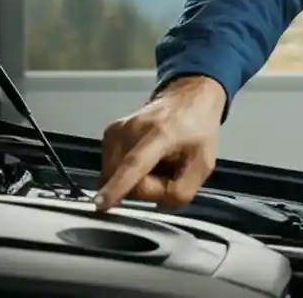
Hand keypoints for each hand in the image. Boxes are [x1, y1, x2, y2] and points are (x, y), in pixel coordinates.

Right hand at [94, 75, 227, 211]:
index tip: (99, 203)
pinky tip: (143, 159)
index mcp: (161, 134)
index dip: (118, 185)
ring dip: (134, 179)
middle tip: (166, 173)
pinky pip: (111, 168)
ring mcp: (118, 129)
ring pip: (114, 175)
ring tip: (155, 163)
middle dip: (144, 187)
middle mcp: (133, 128)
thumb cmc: (198, 134)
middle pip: (124, 177)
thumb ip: (179, 191)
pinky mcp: (109, 133)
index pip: (135, 163)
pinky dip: (126, 171)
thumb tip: (150, 201)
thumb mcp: (203, 167)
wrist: (188, 99)